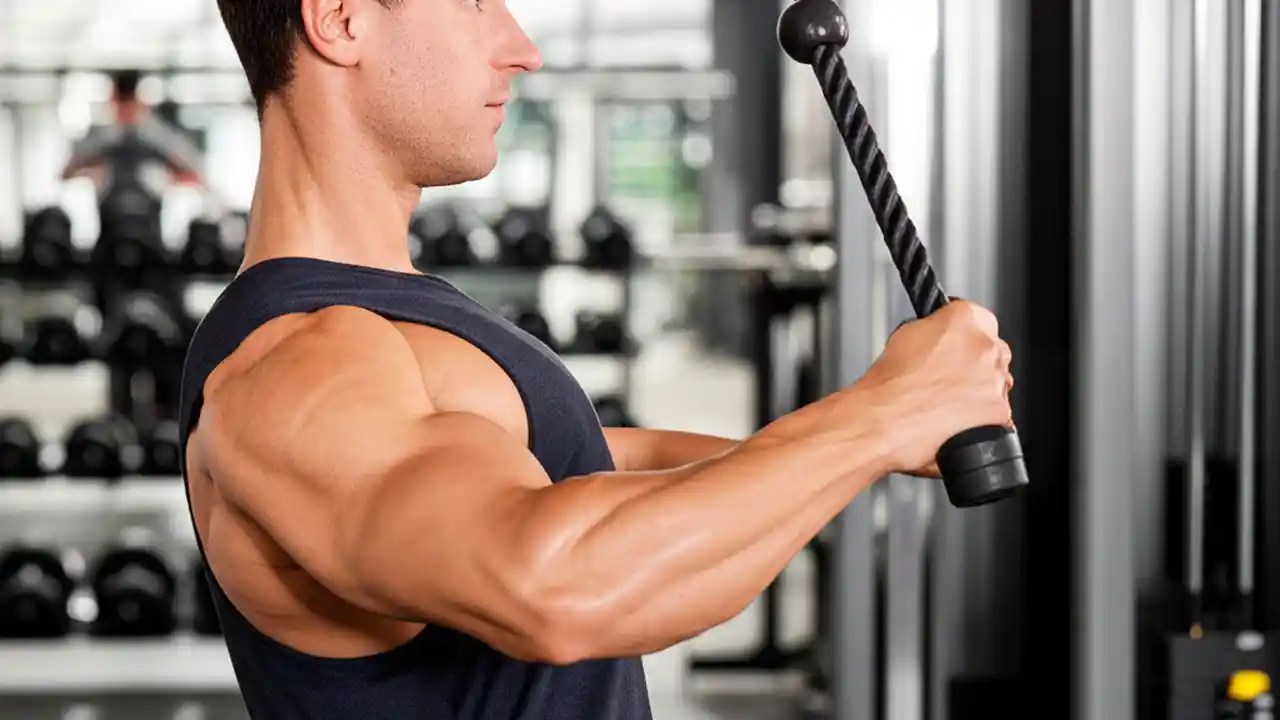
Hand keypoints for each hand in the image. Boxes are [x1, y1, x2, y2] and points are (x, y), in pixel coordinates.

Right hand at [850, 300, 1013, 474]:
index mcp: (965, 319)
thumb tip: (938, 333)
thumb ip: (933, 327)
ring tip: (945, 402)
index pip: (976, 316)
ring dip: (978, 389)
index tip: (953, 342)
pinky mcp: (1000, 413)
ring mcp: (996, 381)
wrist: (886, 423)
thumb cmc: (889, 386)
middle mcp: (986, 347)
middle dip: (973, 362)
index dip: (960, 332)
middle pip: (990, 349)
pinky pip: (997, 413)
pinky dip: (980, 417)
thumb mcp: (904, 335)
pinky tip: (954, 419)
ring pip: (995, 382)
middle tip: (946, 375)